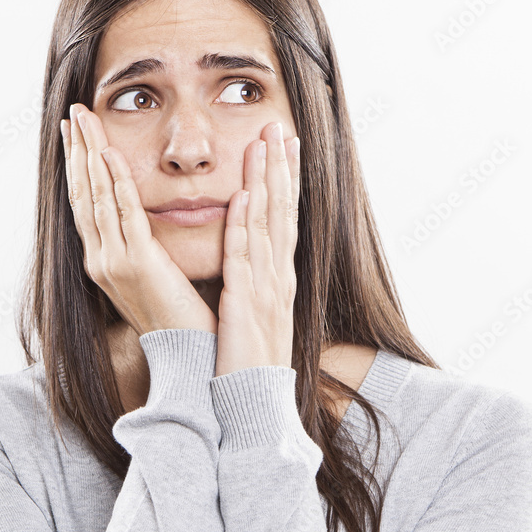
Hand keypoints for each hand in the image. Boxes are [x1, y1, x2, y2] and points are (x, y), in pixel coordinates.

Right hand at [63, 103, 218, 337]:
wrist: (188, 355)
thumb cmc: (179, 318)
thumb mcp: (154, 276)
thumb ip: (144, 247)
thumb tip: (144, 223)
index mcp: (104, 262)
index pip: (85, 204)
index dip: (79, 167)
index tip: (76, 134)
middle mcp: (101, 261)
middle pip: (82, 195)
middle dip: (78, 151)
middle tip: (73, 113)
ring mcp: (115, 263)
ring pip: (96, 198)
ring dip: (90, 155)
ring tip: (85, 120)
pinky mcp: (138, 265)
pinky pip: (124, 215)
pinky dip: (115, 183)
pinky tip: (111, 155)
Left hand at [214, 122, 300, 376]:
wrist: (256, 405)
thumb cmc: (251, 366)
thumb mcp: (254, 318)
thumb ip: (253, 288)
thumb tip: (248, 269)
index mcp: (278, 279)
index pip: (284, 220)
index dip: (285, 182)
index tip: (284, 147)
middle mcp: (278, 277)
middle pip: (283, 212)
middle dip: (281, 167)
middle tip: (279, 126)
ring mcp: (267, 289)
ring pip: (268, 224)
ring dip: (267, 181)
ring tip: (265, 142)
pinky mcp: (247, 304)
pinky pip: (246, 257)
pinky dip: (247, 225)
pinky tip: (247, 196)